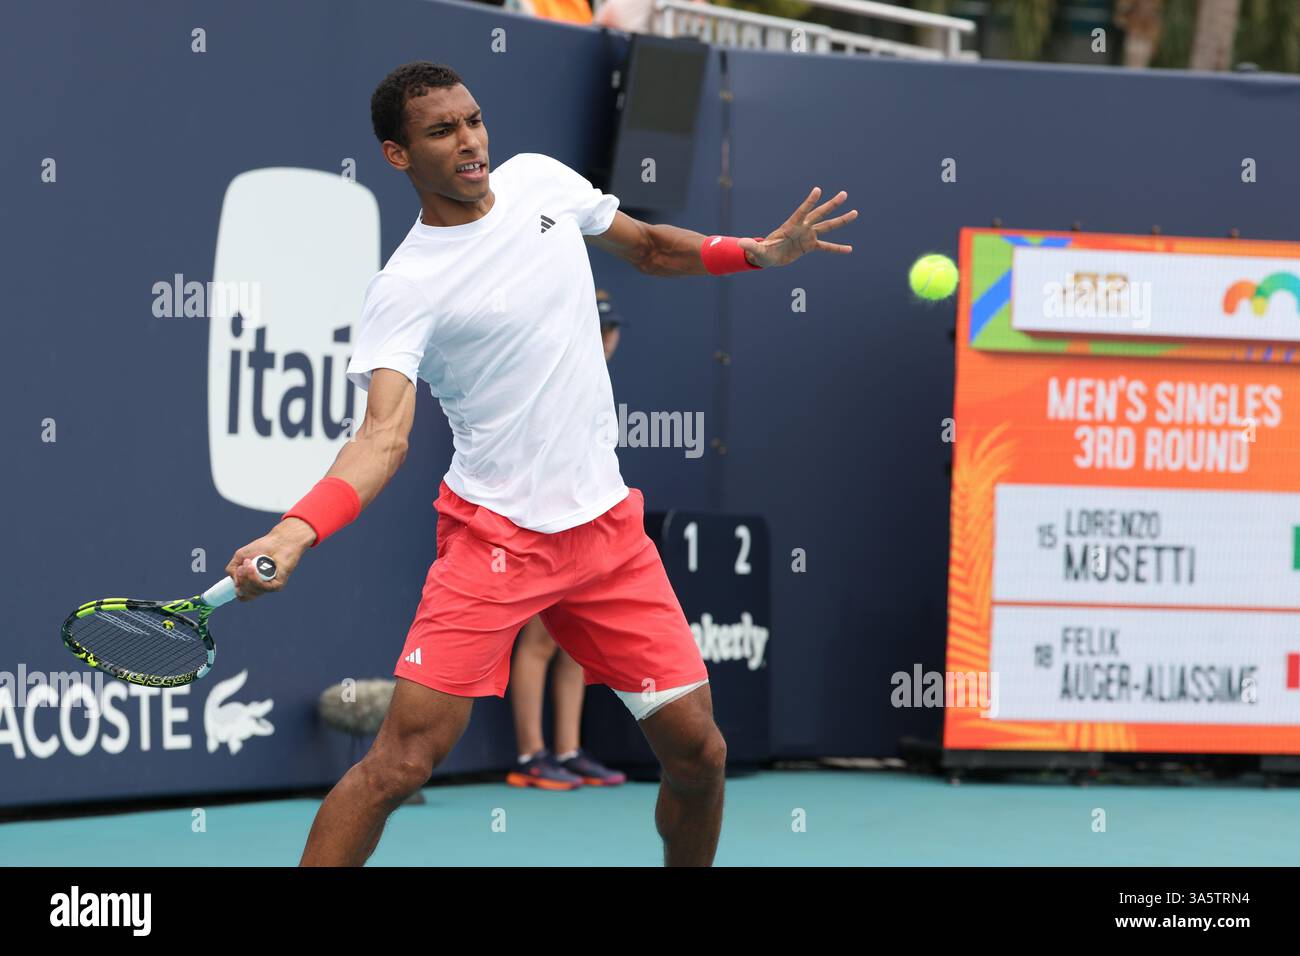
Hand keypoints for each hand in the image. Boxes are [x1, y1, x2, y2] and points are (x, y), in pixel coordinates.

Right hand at [224, 518, 315, 601]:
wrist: (279, 541)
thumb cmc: (262, 548)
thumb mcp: (240, 557)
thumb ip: (232, 569)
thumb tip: (236, 584)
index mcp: (252, 583)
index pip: (242, 596)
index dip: (237, 587)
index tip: (237, 572)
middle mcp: (261, 587)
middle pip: (244, 595)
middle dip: (240, 580)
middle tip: (242, 566)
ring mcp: (269, 587)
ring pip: (252, 591)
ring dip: (246, 577)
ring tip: (248, 562)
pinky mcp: (278, 585)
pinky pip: (263, 587)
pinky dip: (254, 578)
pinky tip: (252, 567)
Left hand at [739, 187, 856, 267]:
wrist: (768, 257)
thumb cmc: (761, 253)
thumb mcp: (757, 251)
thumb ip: (751, 246)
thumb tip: (740, 243)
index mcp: (791, 226)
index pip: (802, 212)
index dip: (809, 201)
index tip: (818, 190)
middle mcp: (802, 227)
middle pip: (819, 214)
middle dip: (831, 204)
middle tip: (844, 194)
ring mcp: (808, 235)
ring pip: (827, 226)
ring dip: (841, 220)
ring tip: (855, 212)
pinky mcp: (810, 245)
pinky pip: (827, 247)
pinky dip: (837, 249)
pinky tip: (849, 249)